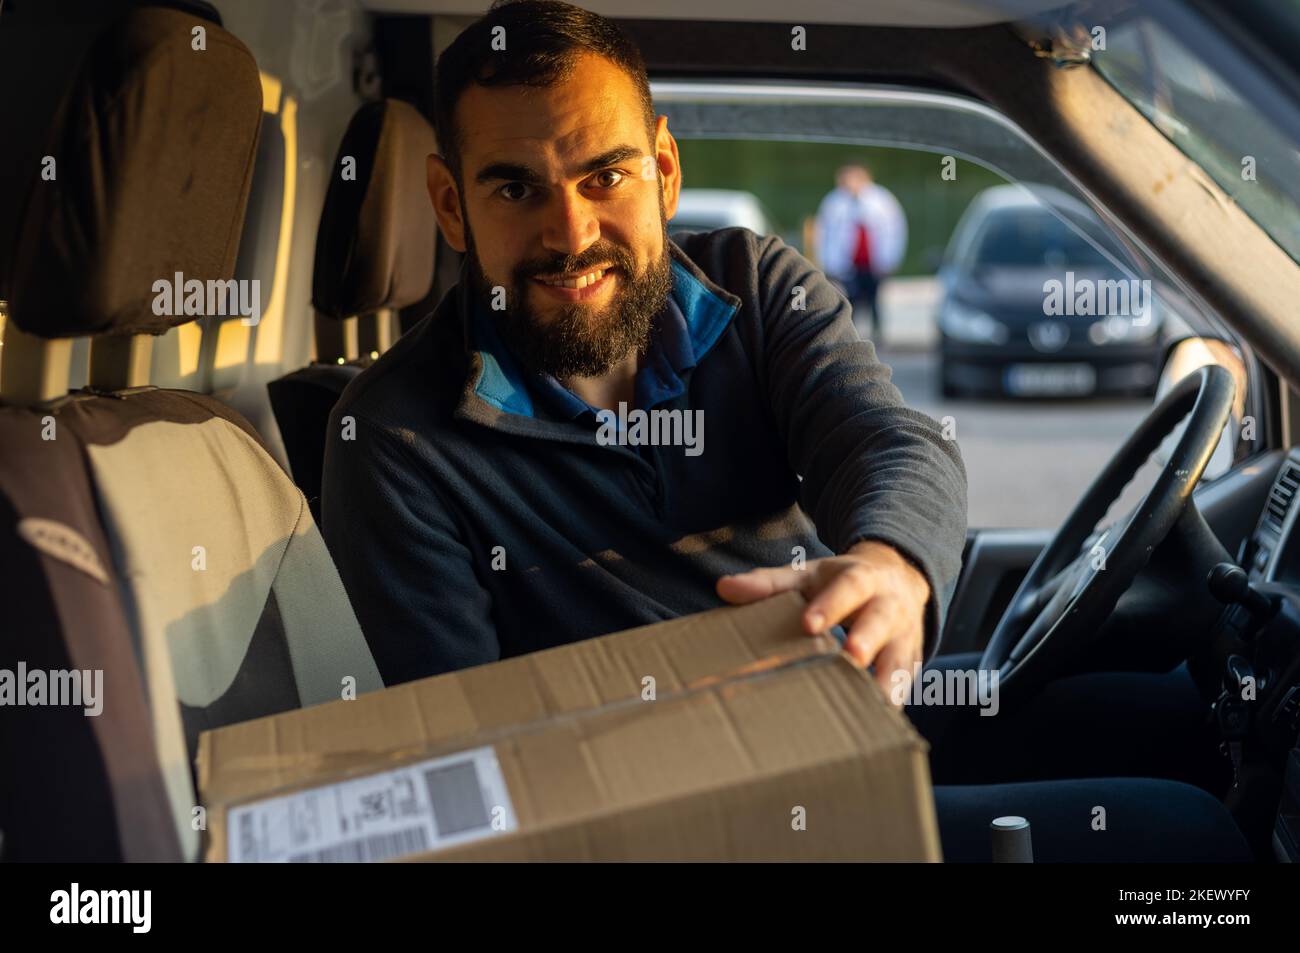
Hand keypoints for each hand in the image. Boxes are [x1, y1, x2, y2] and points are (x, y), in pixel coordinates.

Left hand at [716, 540, 929, 701]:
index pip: (848, 587)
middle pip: (881, 621)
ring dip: (888, 682)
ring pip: (901, 659)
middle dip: (867, 639)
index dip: (830, 605)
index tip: (809, 624)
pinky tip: (877, 729)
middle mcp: (890, 606)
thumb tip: (724, 588)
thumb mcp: (808, 575)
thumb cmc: (840, 581)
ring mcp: (905, 636)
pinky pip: (906, 685)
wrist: (898, 576)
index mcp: (862, 578)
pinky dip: (893, 705)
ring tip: (873, 709)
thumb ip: (769, 583)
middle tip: (851, 657)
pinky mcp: (911, 662)